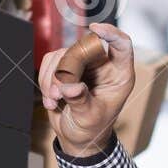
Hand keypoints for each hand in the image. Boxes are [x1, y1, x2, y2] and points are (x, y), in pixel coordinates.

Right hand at [39, 22, 136, 156]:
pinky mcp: (64, 68)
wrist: (76, 138)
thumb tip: (69, 87)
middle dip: (66, 68)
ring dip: (52, 78)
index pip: (121, 45)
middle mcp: (102, 65)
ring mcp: (82, 65)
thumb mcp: (89, 118)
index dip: (110, 33)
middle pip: (83, 48)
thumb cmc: (92, 129)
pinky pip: (50, 63)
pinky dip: (45, 80)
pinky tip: (51, 99)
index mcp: (119, 75)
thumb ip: (81, 101)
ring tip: (54, 100)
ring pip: (62, 55)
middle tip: (60, 91)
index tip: (94, 29)